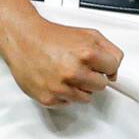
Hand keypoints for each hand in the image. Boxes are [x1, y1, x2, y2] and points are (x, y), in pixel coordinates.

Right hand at [2, 16, 123, 105]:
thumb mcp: (88, 34)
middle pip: (101, 86)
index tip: (99, 64)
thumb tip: (113, 73)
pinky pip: (68, 103)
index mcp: (88, 54)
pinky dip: (64, 94)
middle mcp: (75, 72)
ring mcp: (61, 88)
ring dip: (80, 87)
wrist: (24, 40)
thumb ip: (109, 51)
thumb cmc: (53, 37)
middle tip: (80, 67)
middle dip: (93, 77)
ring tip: (67, 73)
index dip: (106, 66)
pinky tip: (56, 80)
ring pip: (86, 98)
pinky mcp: (49, 98)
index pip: (113, 69)